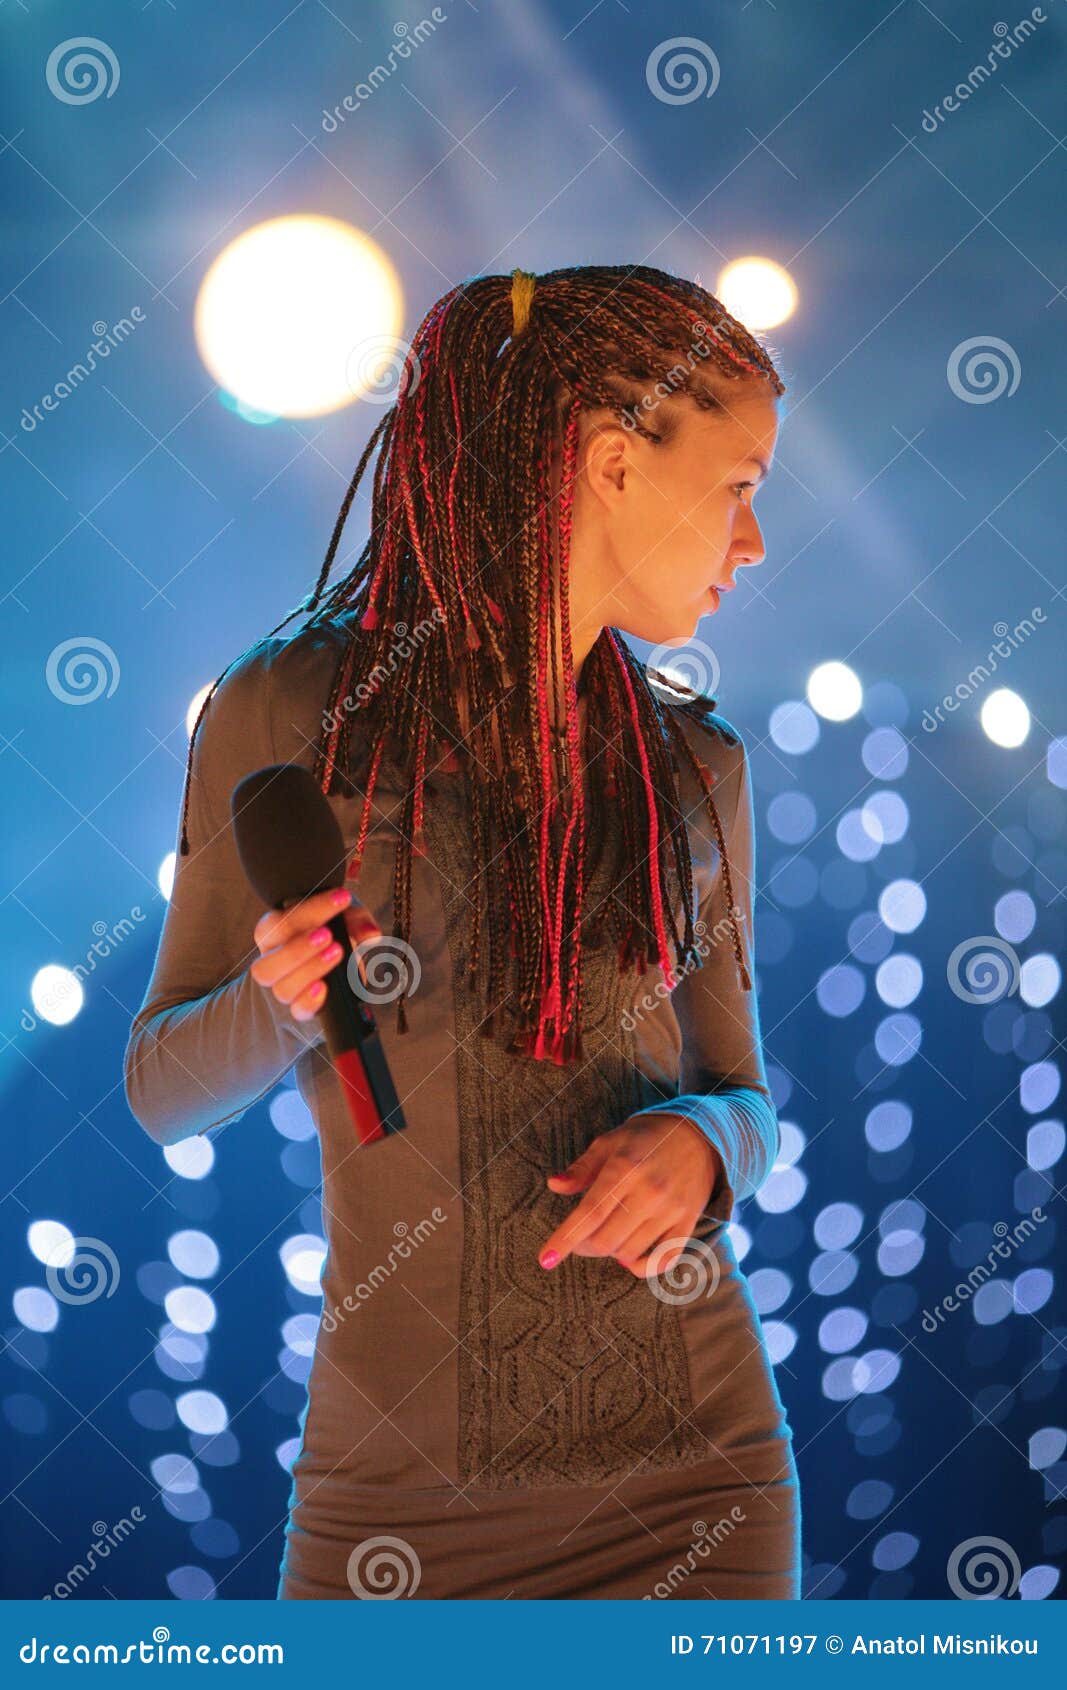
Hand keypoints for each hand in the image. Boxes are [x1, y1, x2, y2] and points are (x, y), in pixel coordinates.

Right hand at [249, 886, 382, 1021]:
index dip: (310, 909)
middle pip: (268, 961)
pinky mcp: (301, 1008)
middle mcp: (273, 961)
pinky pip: (298, 1010)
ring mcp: (285, 987)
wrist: (334, 973)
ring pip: (281, 987)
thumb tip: (370, 935)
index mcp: (274, 934)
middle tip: (328, 935)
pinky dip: (310, 1000)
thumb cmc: (334, 937)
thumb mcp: (344, 919)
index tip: (341, 899)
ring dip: (309, 970)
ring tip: (335, 953)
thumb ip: (356, 920)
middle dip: (298, 947)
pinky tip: (324, 988)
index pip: (278, 922)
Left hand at [538, 1113, 721, 1278]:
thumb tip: (554, 1185)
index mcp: (624, 1168)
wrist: (700, 1134)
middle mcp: (649, 1192)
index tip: (545, 1259)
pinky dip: (642, 1267)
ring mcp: (671, 1210)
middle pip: (605, 1241)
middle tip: (579, 1238)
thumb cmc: (646, 1138)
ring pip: (629, 1253)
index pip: (589, 1213)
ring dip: (611, 1252)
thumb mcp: (610, 1142)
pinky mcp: (688, 1222)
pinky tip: (630, 1258)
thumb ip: (582, 1168)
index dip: (565, 1239)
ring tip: (608, 1234)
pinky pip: (663, 1260)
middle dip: (583, 1247)